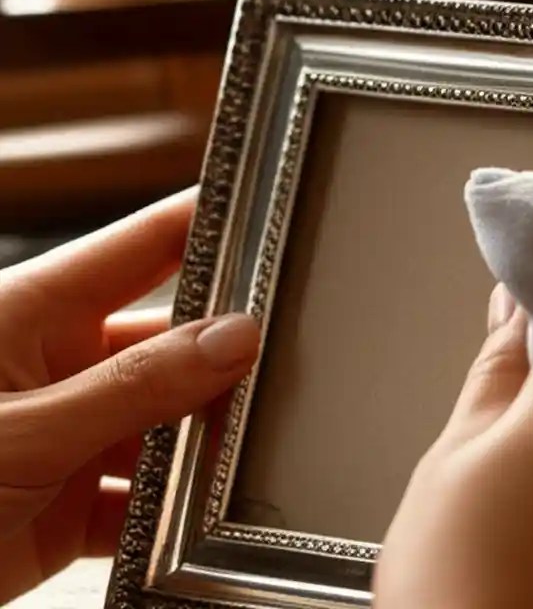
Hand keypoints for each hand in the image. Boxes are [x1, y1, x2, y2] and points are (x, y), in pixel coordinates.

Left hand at [0, 190, 259, 601]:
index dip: (212, 226)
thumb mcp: (21, 430)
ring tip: (263, 448)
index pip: (144, 246)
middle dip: (229, 353)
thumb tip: (233, 337)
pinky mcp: (66, 508)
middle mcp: (55, 366)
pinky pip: (143, 499)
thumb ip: (134, 385)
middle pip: (169, 342)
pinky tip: (207, 521)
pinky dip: (175, 513)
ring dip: (206, 442)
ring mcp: (64, 436)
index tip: (284, 216)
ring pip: (166, 425)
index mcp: (31, 312)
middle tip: (300, 358)